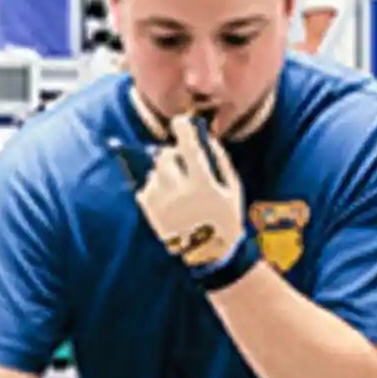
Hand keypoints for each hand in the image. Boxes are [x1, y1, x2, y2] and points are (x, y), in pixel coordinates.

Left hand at [137, 113, 243, 266]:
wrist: (208, 255)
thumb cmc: (225, 219)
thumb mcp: (232, 189)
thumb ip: (220, 161)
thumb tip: (206, 138)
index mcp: (202, 184)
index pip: (188, 147)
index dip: (183, 129)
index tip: (180, 123)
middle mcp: (178, 192)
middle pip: (164, 157)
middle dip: (170, 154)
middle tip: (179, 160)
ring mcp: (161, 204)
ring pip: (153, 174)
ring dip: (163, 173)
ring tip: (177, 186)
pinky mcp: (150, 214)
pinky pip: (144, 190)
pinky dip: (153, 188)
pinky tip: (167, 197)